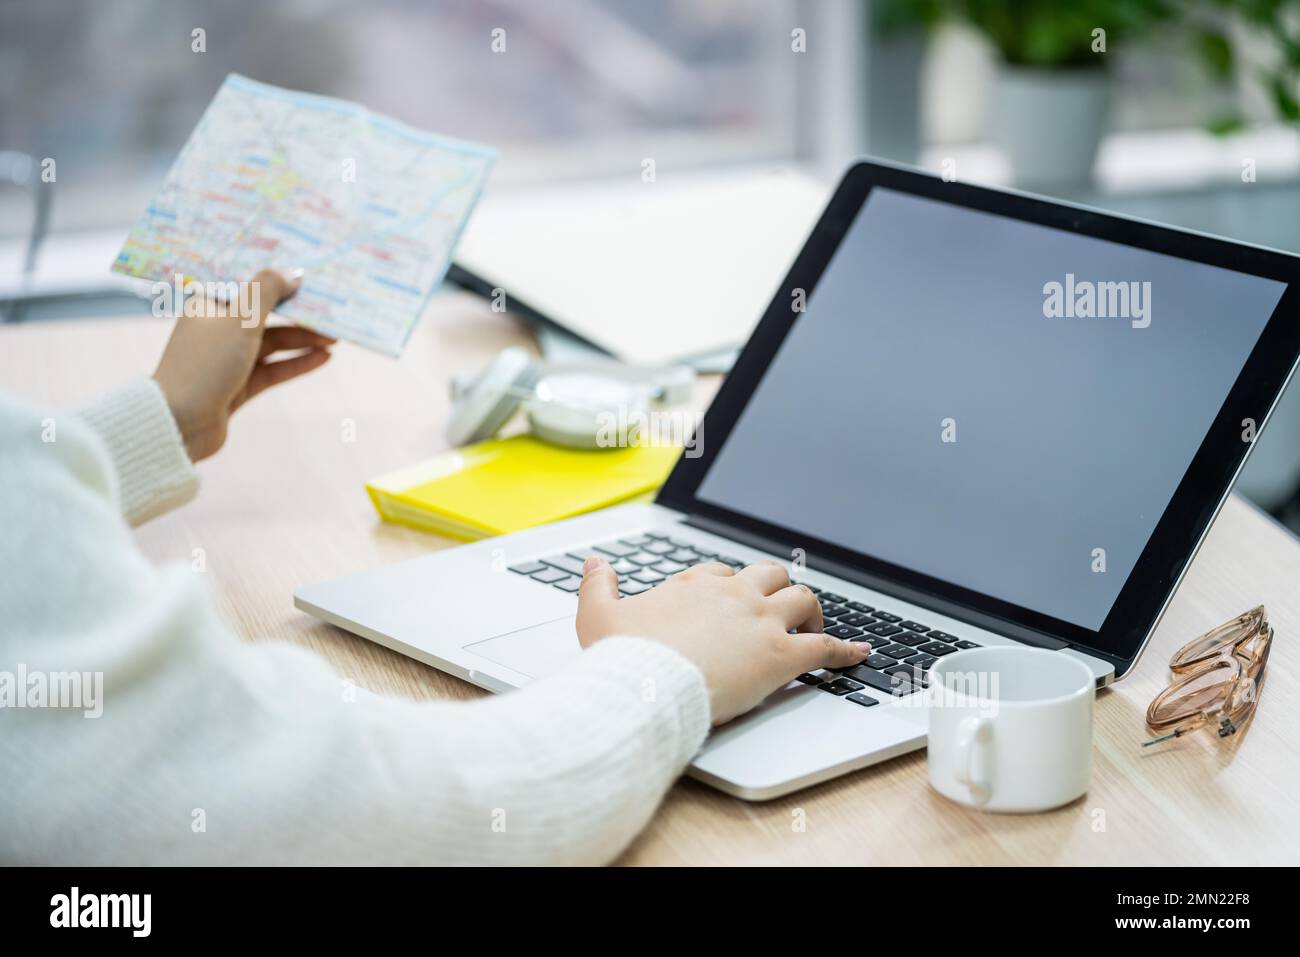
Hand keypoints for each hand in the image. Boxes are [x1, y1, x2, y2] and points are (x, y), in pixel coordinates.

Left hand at [153, 269, 334, 461]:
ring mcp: (228, 359)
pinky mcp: (238, 386)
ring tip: (334, 338)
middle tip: (331, 313)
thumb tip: (293, 273)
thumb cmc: (206, 364)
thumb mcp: (239, 320)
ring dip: (302, 341)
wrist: (179, 423)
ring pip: (272, 344)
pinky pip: (273, 369)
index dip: (279, 282)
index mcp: (210, 306)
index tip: (311, 281)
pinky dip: (296, 363)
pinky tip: (323, 358)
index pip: (249, 287)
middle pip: (265, 316)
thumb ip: (267, 292)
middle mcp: (218, 329)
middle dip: (298, 315)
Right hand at [575, 557, 871, 723]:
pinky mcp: (781, 655)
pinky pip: (826, 647)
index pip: (720, 573)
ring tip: (815, 625)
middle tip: (778, 608)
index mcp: (694, 586)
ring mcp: (761, 622)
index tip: (726, 603)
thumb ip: (597, 585)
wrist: (646, 687)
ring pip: (803, 598)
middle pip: (769, 574)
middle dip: (777, 587)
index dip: (726, 587)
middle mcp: (733, 595)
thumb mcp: (597, 615)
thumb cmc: (623, 657)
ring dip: (812, 610)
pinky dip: (846, 650)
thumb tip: (595, 562)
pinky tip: (860, 654)